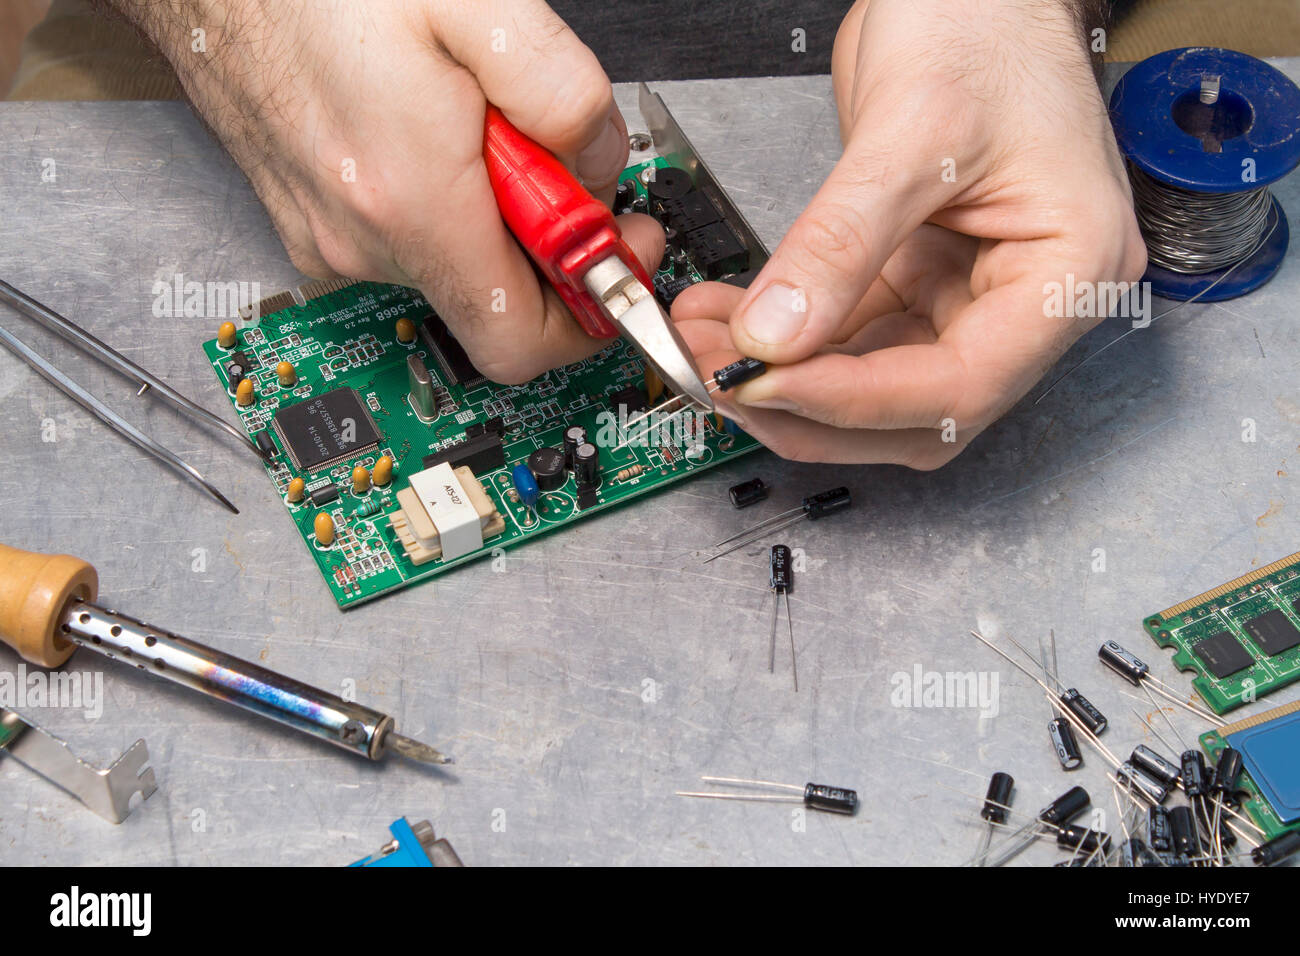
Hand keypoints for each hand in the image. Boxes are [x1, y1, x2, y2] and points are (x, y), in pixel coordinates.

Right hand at [117, 0, 662, 381]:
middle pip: (498, 298)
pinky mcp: (314, 229)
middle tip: (543, 147)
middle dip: (545, 232)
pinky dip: (443, 201)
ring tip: (466, 117)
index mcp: (412, 203)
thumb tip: (601, 167)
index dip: (594, 310)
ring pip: (456, 262)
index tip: (622, 251)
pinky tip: (427, 130)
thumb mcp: (479, 3)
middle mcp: (364, 242)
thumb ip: (564, 93)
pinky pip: (408, 240)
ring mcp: (332, 242)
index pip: (525, 341)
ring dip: (491, 207)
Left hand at [673, 0, 1144, 465]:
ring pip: (876, 382)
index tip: (766, 380)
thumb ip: (840, 243)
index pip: (961, 384)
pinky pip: (852, 333)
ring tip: (711, 345)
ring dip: (790, 377)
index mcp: (1069, 270)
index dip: (854, 399)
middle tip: (726, 379)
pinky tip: (734, 322)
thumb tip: (775, 333)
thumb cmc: (986, 23)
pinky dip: (792, 340)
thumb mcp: (910, 131)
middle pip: (918, 408)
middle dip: (812, 405)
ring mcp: (972, 291)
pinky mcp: (921, 274)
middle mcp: (1028, 298)